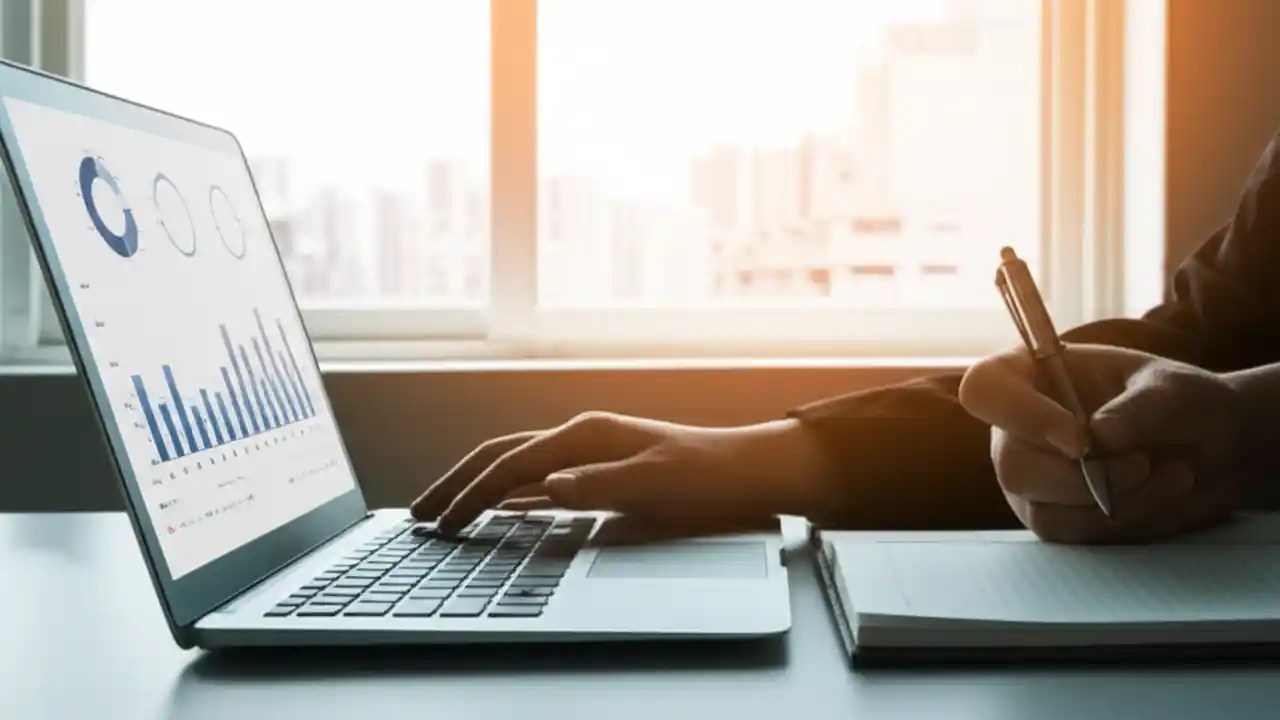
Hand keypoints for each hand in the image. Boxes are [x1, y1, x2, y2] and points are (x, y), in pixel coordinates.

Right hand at [410, 413, 839, 535]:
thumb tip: (547, 488)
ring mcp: (586, 452)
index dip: (472, 493)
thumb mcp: (655, 482)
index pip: (511, 463)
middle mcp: (580, 437)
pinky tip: (494, 508)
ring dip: (475, 486)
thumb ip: (599, 485)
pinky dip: (506, 493)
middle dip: (457, 483)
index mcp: (587, 434)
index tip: (443, 521)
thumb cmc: (705, 473)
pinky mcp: (595, 471)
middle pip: (500, 456)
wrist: (744, 470)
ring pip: (514, 465)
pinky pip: (537, 480)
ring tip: (443, 510)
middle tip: (420, 513)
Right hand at [959, 344, 1244, 542]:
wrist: (1211, 446)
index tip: (1081, 439)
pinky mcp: (1052, 515)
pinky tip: (1160, 497)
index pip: (984, 390)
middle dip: (1085, 478)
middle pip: (1014, 466)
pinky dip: (1124, 523)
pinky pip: (1073, 535)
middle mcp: (1014, 430)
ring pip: (1044, 511)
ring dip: (1116, 505)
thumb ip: (1140, 407)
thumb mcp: (1174, 389)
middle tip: (1142, 465)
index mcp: (1027, 375)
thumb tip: (1098, 437)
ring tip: (1175, 477)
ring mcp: (1028, 478)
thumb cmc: (1180, 403)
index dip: (1023, 416)